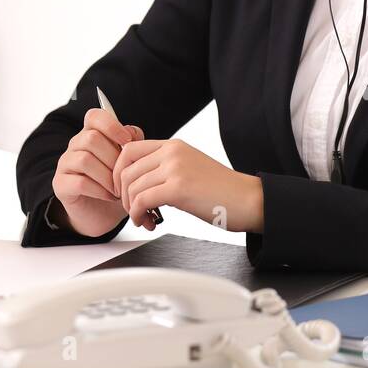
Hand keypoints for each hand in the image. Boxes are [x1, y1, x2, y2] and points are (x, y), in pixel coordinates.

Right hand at [51, 108, 144, 237]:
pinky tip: (109, 196)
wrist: (102, 215)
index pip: (94, 116)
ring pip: (84, 159)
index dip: (111, 125)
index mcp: (92, 134)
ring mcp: (65, 164)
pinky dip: (99, 190)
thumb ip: (132, 145)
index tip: (127, 141)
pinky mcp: (60, 185)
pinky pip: (79, 182)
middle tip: (124, 175)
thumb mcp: (129, 164)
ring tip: (118, 189)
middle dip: (113, 158)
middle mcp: (75, 146)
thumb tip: (132, 132)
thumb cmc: (116, 185)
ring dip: (107, 176)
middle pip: (91, 138)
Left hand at [111, 138, 263, 233]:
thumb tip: (138, 183)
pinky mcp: (178, 187)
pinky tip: (148, 222)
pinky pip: (142, 200)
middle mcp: (172, 152)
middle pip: (126, 170)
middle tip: (135, 211)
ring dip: (132, 209)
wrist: (248, 200)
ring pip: (132, 187)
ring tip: (145, 220)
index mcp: (174, 145)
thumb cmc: (222, 191)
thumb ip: (166, 169)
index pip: (129, 150)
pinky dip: (138, 215)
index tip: (123, 190)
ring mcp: (175, 168)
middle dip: (123, 195)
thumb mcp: (190, 169)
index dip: (118, 172)